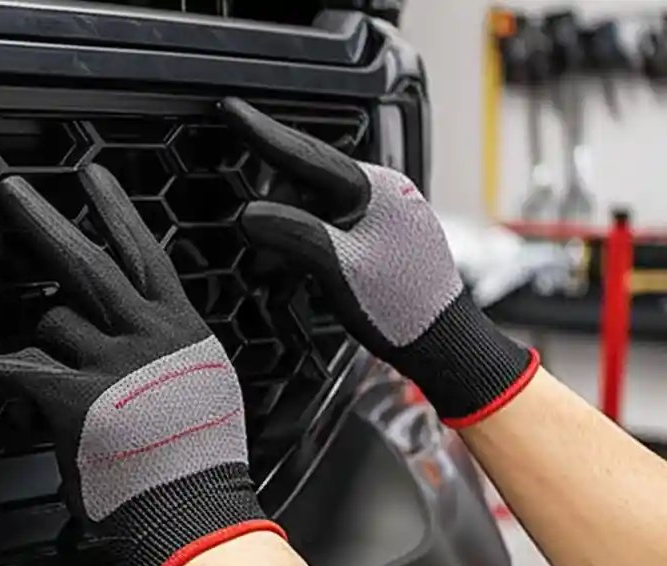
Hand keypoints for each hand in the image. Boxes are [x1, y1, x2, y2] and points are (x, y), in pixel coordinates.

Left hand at [0, 165, 282, 565]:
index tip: (92, 174)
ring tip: (67, 386)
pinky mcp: (74, 397)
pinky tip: (4, 386)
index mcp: (179, 327)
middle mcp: (146, 334)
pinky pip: (16, 367)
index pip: (144, 252)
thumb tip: (138, 325)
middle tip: (9, 188)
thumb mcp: (201, 380)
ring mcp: (110, 363)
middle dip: (41, 218)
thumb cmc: (197, 458)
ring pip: (51, 324)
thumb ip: (167, 343)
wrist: (193, 511)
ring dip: (46, 349)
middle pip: (85, 262)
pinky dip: (3, 375)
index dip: (114, 210)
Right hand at [222, 97, 539, 426]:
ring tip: (270, 270)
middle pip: (306, 182)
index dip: (262, 133)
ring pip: (315, 209)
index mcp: (374, 189)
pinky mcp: (380, 239)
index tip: (230, 110)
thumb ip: (293, 235)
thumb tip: (249, 215)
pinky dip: (304, 246)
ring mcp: (382, 216)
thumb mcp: (340, 269)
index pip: (307, 154)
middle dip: (269, 203)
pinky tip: (293, 274)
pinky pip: (329, 228)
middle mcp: (380, 193)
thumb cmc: (404, 307)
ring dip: (286, 233)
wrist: (445, 344)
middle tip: (240, 225)